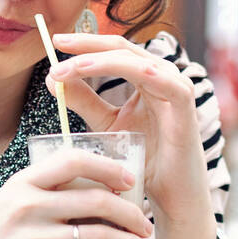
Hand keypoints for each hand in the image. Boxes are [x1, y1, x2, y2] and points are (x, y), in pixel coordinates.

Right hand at [0, 148, 155, 238]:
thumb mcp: (7, 203)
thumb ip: (42, 194)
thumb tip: (92, 193)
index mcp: (23, 183)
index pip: (73, 160)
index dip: (108, 167)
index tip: (129, 180)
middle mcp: (28, 206)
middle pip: (96, 200)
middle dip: (132, 213)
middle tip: (146, 224)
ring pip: (98, 236)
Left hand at [47, 32, 210, 223]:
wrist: (169, 197)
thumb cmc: (143, 161)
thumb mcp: (105, 124)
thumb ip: (83, 100)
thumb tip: (52, 77)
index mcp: (147, 77)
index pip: (115, 50)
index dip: (86, 43)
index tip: (55, 41)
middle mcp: (163, 76)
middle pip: (123, 47)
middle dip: (87, 43)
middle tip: (57, 42)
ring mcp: (177, 88)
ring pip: (135, 60)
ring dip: (97, 60)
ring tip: (65, 68)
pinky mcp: (185, 104)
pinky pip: (161, 79)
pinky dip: (131, 70)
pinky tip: (100, 69)